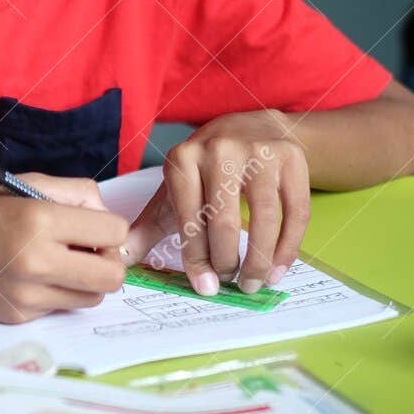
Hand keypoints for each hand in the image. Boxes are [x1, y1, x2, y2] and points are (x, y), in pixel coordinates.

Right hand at [0, 173, 127, 323]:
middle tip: (87, 249)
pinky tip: (27, 274)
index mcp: (39, 220)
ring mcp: (26, 295)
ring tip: (57, 261)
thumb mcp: (21, 183)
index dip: (108, 227)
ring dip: (84, 280)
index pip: (114, 232)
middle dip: (107, 261)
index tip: (91, 226)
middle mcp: (35, 261)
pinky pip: (59, 307)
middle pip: (113, 276)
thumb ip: (73, 194)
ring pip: (92, 297)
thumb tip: (106, 217)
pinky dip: (54, 292)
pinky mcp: (17, 316)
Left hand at [123, 118, 310, 293]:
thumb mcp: (174, 190)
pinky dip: (288, 247)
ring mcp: (260, 152)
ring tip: (253, 281)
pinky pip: (295, 213)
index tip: (205, 287)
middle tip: (230, 284)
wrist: (253, 126)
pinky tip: (277, 267)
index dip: (197, 260)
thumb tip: (118, 261)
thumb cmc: (207, 168)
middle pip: (225, 222)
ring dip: (259, 260)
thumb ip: (146, 227)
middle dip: (227, 262)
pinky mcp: (292, 159)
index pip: (189, 220)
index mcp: (183, 160)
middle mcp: (220, 151)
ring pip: (265, 219)